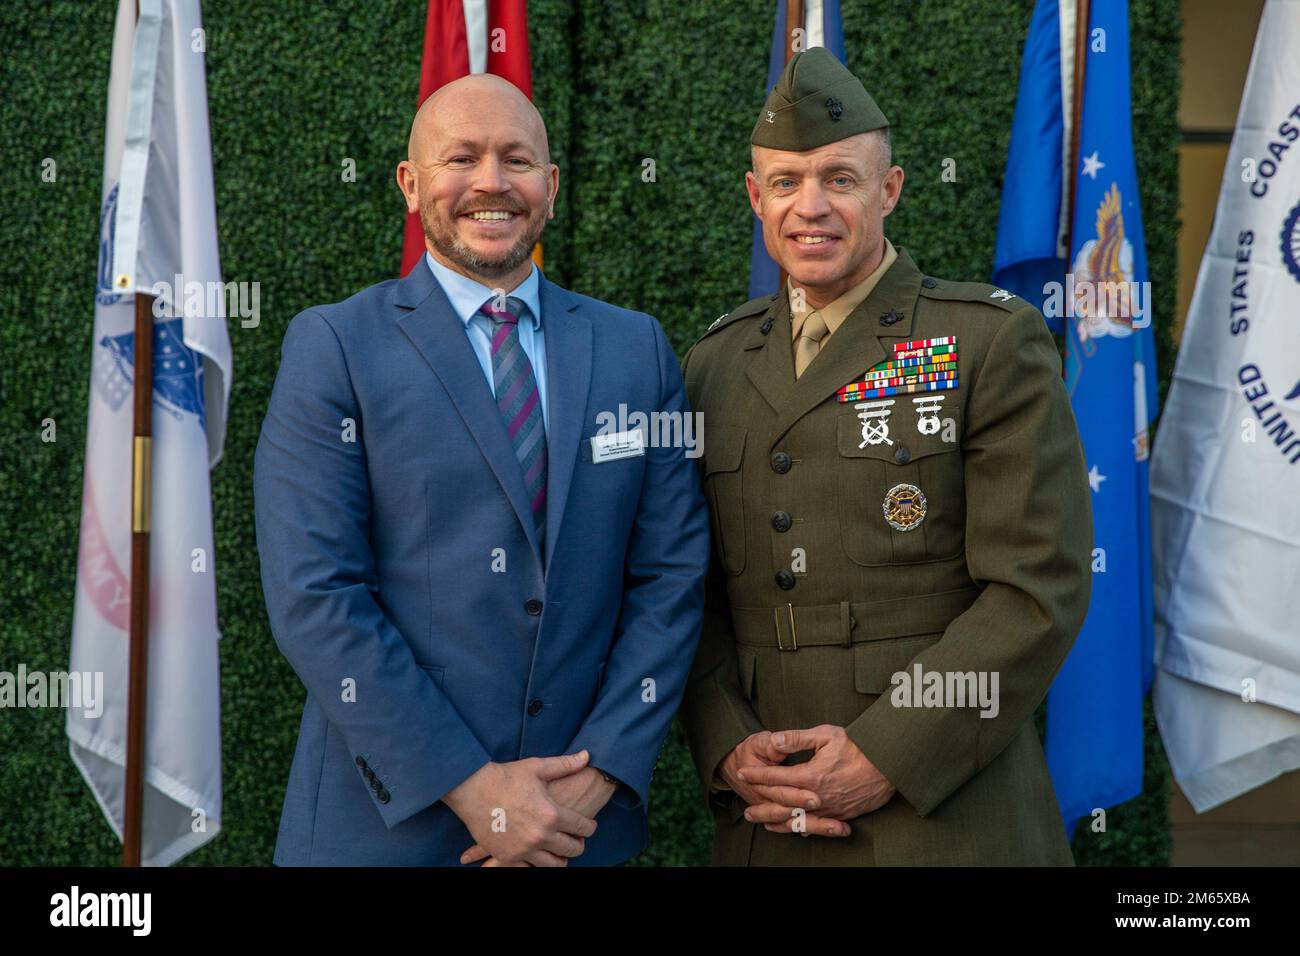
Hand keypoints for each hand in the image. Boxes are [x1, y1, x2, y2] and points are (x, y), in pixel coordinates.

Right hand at [461, 766, 615, 864]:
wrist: (473, 789)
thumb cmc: (506, 776)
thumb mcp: (538, 768)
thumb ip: (565, 765)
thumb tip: (586, 756)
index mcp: (552, 814)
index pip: (583, 827)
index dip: (590, 827)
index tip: (589, 826)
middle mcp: (541, 836)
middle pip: (572, 849)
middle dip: (578, 844)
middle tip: (577, 839)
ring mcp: (524, 849)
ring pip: (554, 865)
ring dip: (560, 858)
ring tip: (560, 850)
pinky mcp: (508, 857)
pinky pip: (530, 869)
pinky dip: (537, 863)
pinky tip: (539, 854)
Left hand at [739, 726, 894, 829]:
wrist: (890, 765)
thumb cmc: (859, 746)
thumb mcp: (827, 734)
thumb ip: (798, 738)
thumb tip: (775, 741)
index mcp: (811, 775)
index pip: (775, 777)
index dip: (757, 774)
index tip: (743, 772)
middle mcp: (817, 797)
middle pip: (780, 804)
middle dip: (760, 805)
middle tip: (744, 809)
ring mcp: (829, 809)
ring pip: (796, 820)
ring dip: (776, 821)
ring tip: (761, 822)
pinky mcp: (841, 815)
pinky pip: (815, 826)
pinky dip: (799, 828)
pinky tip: (792, 828)